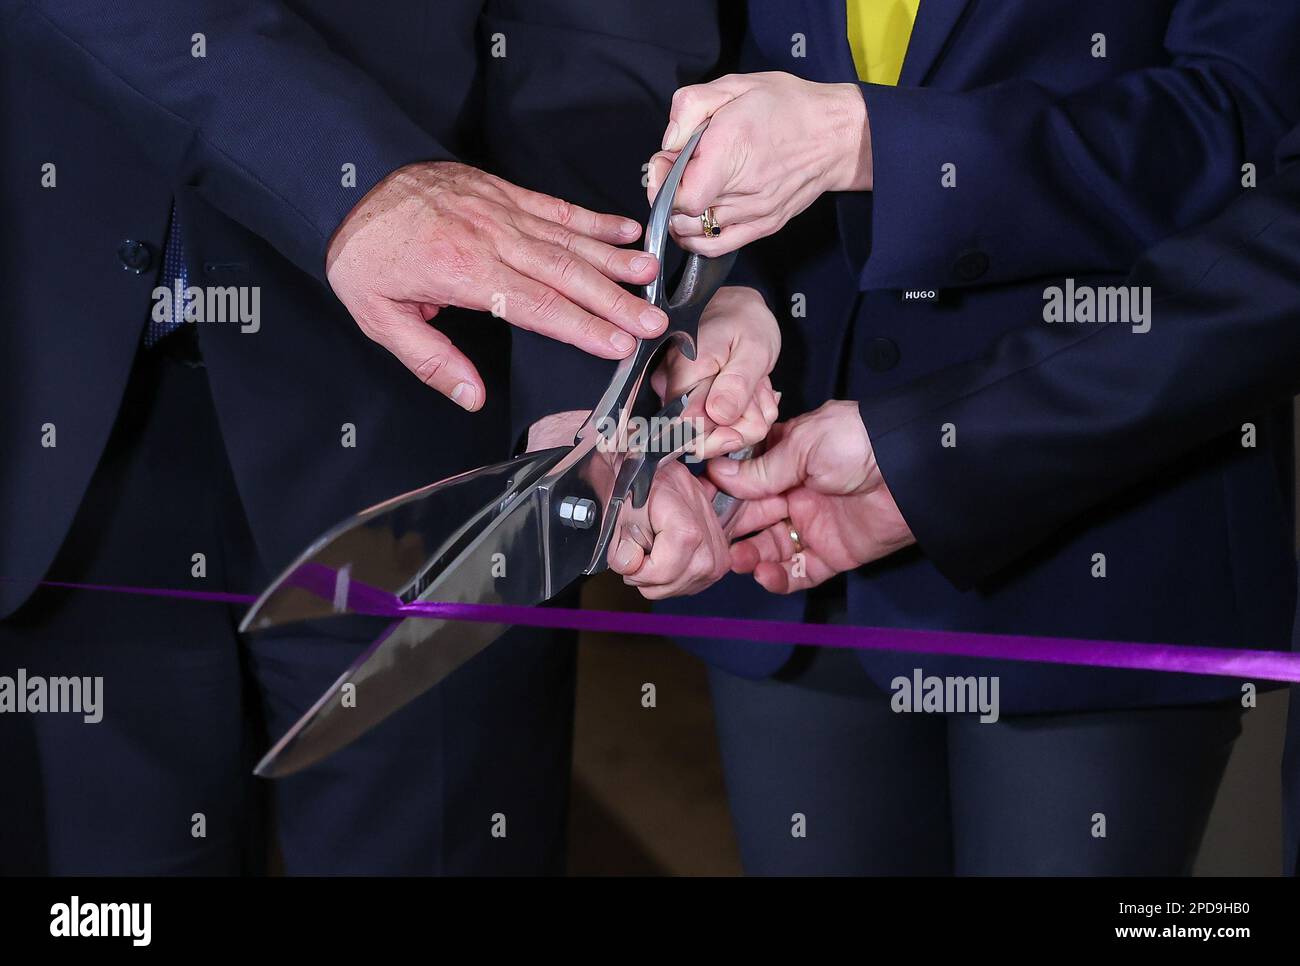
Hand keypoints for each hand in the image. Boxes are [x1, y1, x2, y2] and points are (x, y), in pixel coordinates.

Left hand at [327, 161, 668, 409]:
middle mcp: (492, 238)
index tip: (618, 345)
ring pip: (569, 239)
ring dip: (615, 258)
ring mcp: (501, 211)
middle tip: (654, 320)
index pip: (536, 306)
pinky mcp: (504, 193)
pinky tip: (626, 229)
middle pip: (565, 273)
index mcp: (464, 272)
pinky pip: (557, 207)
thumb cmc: (365, 253)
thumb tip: (472, 396)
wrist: (347, 181)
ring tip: (653, 276)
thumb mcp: (379, 317)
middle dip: (614, 300)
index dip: (581, 327)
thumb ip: (430, 358)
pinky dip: (594, 220)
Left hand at [607, 461, 729, 598]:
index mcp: (685, 512)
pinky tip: (664, 557)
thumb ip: (619, 542)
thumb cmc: (631, 481)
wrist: (647, 465)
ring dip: (659, 579)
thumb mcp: (616, 507)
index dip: (640, 570)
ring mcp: (718, 545)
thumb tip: (630, 564)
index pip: (666, 568)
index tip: (629, 557)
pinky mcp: (720, 556)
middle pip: (676, 581)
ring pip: (684, 587)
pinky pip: (692, 583)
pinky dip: (673, 577)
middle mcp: (708, 530)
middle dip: (647, 576)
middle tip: (637, 552)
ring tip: (651, 551)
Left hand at [646, 72, 870, 254]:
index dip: (661, 182)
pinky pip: (718, 246)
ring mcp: (755, 213)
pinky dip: (698, 238)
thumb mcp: (734, 84)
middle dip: (669, 193)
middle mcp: (743, 189)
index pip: (680, 196)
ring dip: (682, 215)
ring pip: (696, 233)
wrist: (836, 134)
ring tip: (693, 188)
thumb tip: (670, 141)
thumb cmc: (787, 107)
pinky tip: (697, 218)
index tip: (667, 161)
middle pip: (683, 214)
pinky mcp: (764, 226)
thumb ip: (690, 105)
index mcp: (730, 150)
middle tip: (679, 170)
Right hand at [651, 285, 780, 457]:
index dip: (722, 436)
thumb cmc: (744, 322)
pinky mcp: (688, 403)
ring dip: (746, 416)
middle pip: (702, 439)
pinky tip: (748, 391)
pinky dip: (741, 414)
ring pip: (714, 434)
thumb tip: (718, 416)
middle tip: (760, 393)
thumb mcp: (754, 349)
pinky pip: (717, 425)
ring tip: (756, 386)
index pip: (688, 429)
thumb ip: (737, 384)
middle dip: (742, 425)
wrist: (736, 309)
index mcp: (684, 372)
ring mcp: (677, 397)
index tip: (751, 418)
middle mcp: (671, 388)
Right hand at [709, 400, 914, 592]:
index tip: (697, 503)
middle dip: (730, 529)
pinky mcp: (832, 553)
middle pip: (751, 518)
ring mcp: (812, 524)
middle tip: (710, 539)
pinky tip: (765, 574)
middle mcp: (794, 493)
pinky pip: (800, 572)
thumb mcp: (803, 446)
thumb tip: (717, 473)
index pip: (744, 480)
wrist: (911, 470)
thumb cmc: (858, 443)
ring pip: (770, 548)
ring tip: (738, 561)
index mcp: (786, 460)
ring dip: (750, 557)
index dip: (721, 493)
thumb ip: (762, 469)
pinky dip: (780, 578)